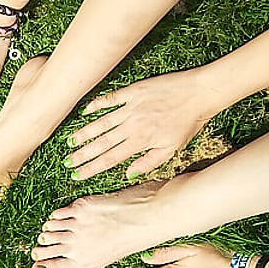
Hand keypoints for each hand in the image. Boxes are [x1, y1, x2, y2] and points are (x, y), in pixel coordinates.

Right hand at [66, 68, 219, 179]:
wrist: (201, 92)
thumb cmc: (189, 122)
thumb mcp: (172, 148)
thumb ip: (148, 163)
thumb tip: (128, 174)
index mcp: (140, 141)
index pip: (110, 159)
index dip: (91, 168)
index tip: (77, 176)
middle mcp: (131, 125)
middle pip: (101, 143)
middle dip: (82, 154)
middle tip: (67, 162)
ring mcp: (131, 107)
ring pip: (101, 123)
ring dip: (84, 133)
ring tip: (70, 142)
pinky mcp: (133, 91)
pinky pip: (110, 99)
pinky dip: (96, 104)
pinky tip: (85, 111)